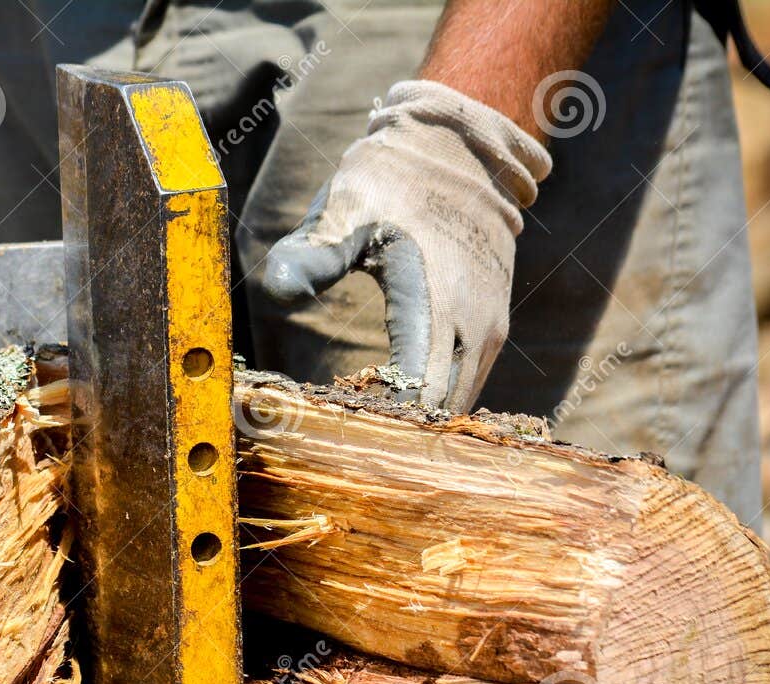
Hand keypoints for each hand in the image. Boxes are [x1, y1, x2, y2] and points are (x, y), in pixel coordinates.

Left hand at [263, 81, 549, 411]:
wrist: (461, 144)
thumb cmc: (393, 176)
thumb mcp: (345, 206)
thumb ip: (312, 254)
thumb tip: (275, 286)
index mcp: (436, 303)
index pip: (416, 395)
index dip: (384, 428)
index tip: (345, 442)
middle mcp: (475, 325)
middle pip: (440, 412)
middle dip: (399, 436)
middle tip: (349, 453)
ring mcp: (491, 328)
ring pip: (459, 403)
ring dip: (420, 424)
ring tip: (369, 437)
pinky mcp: (493, 327)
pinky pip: (468, 384)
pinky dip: (436, 402)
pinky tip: (395, 411)